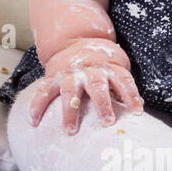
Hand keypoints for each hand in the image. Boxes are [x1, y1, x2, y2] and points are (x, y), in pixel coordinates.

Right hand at [29, 38, 143, 133]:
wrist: (75, 39)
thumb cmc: (100, 61)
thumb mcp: (115, 66)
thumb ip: (123, 86)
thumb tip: (138, 108)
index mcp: (108, 66)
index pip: (123, 80)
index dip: (131, 95)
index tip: (137, 112)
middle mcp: (89, 69)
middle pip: (97, 85)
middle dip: (102, 104)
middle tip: (107, 122)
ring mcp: (69, 73)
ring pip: (69, 90)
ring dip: (69, 111)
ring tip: (70, 131)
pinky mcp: (52, 76)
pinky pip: (43, 90)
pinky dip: (37, 105)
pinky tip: (33, 121)